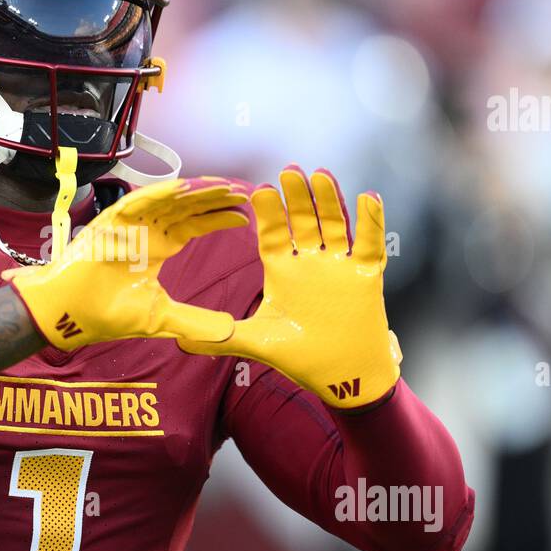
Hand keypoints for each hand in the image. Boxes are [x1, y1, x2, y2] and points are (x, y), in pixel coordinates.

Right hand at [4, 179, 248, 349]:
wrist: (70, 315)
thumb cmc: (107, 314)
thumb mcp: (161, 318)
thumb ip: (195, 321)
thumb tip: (230, 331)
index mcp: (157, 248)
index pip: (193, 226)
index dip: (217, 219)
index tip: (243, 215)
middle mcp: (145, 232)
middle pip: (184, 207)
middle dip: (212, 198)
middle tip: (240, 190)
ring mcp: (127, 224)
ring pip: (166, 200)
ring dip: (192, 192)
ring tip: (220, 186)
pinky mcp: (108, 222)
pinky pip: (136, 203)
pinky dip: (158, 195)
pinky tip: (182, 189)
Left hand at [178, 166, 401, 408]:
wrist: (343, 378)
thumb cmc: (301, 357)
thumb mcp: (258, 341)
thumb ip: (220, 337)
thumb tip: (178, 342)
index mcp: (282, 271)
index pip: (272, 234)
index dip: (267, 213)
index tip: (258, 190)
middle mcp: (309, 263)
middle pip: (302, 222)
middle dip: (297, 198)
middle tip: (288, 171)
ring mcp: (338, 266)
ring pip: (334, 225)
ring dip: (329, 201)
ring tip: (321, 175)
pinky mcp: (365, 276)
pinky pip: (370, 245)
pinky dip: (371, 222)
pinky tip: (368, 198)